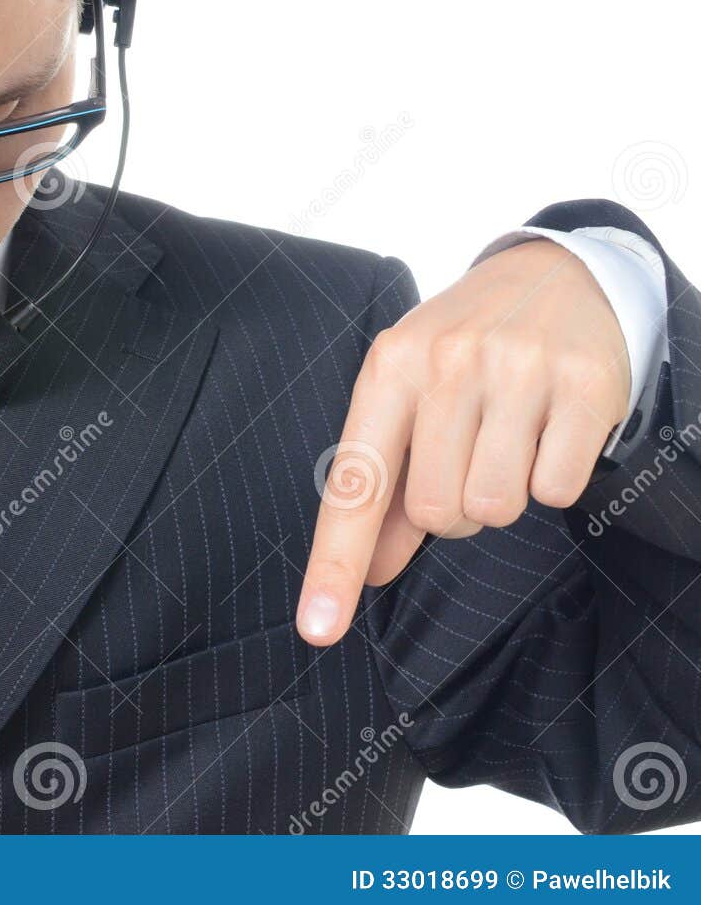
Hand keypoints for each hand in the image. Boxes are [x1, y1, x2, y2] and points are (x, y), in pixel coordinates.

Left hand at [298, 239, 631, 645]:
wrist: (557, 273)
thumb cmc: (464, 350)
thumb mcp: (407, 397)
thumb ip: (385, 486)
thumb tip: (370, 574)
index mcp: (388, 369)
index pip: (356, 487)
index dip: (336, 566)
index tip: (318, 630)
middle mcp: (447, 363)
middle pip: (438, 512)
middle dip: (455, 508)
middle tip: (470, 456)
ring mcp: (518, 369)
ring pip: (496, 507)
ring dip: (503, 495)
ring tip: (509, 441)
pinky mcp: (586, 384)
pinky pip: (557, 490)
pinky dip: (554, 477)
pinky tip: (551, 429)